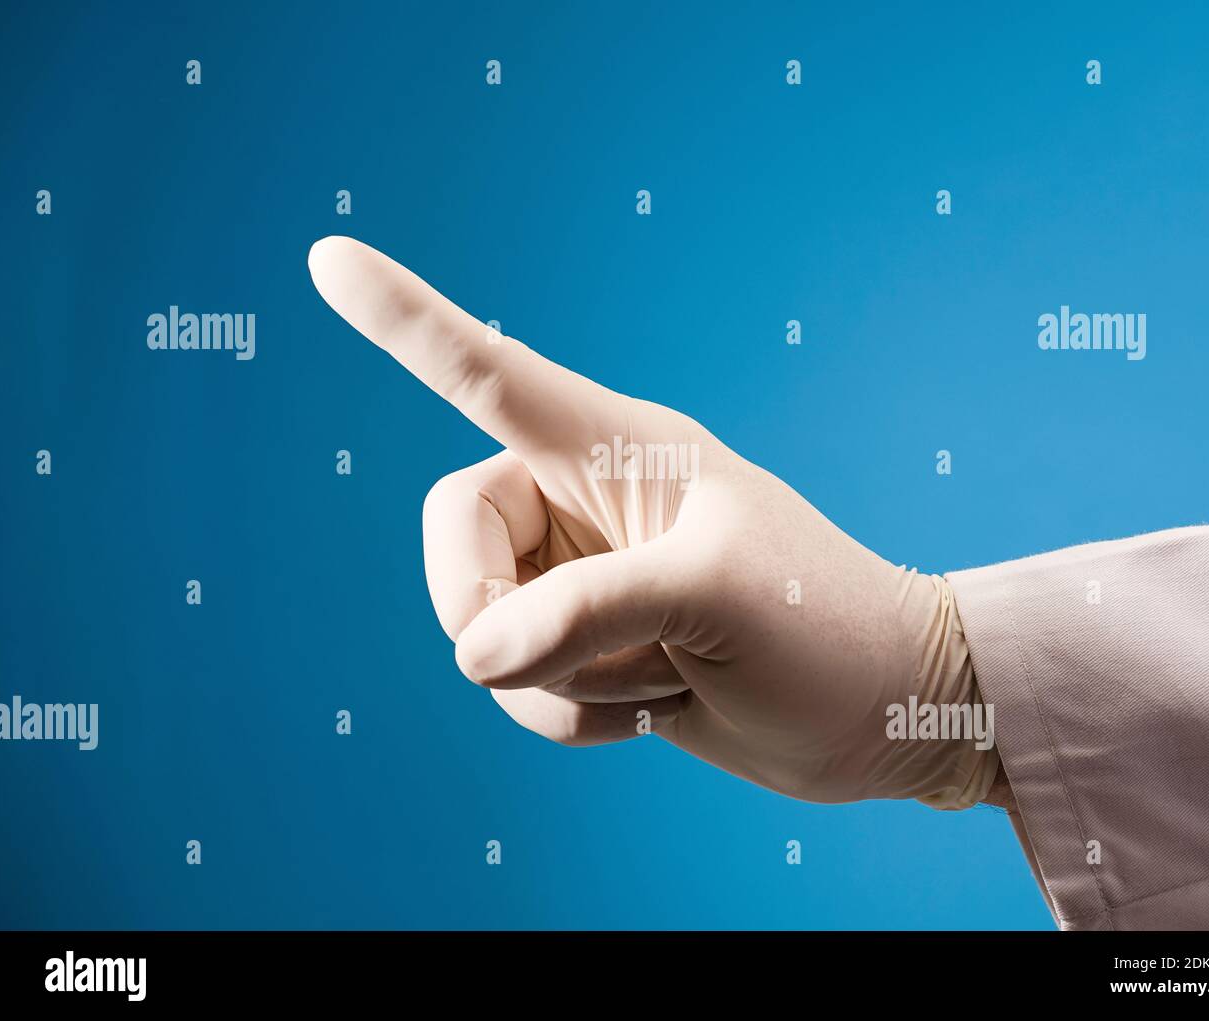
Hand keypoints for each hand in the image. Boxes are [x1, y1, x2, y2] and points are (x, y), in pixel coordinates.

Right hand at [308, 236, 997, 806]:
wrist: (882, 714)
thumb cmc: (827, 633)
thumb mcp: (717, 604)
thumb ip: (585, 613)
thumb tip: (474, 654)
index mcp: (620, 446)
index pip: (490, 372)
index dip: (403, 319)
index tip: (325, 256)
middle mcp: (588, 499)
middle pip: (453, 531)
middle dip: (485, 611)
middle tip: (551, 665)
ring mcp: (587, 575)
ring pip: (481, 622)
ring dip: (550, 682)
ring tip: (657, 686)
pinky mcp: (593, 642)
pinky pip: (516, 679)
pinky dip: (563, 714)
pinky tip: (650, 713)